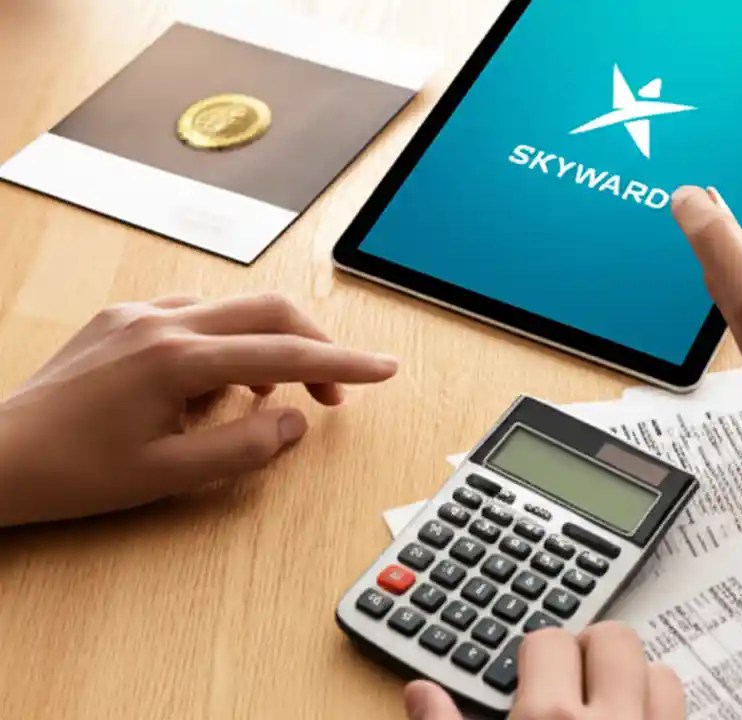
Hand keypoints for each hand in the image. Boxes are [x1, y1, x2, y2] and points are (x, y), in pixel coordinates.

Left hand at [0, 294, 397, 525]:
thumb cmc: (73, 473)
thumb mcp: (168, 477)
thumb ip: (244, 447)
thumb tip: (293, 423)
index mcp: (177, 361)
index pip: (285, 351)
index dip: (344, 363)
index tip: (384, 369)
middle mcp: (161, 324)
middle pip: (269, 310)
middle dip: (314, 345)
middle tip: (332, 392)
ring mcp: (138, 316)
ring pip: (233, 309)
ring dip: (267, 345)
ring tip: (265, 397)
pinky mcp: (120, 319)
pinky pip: (195, 314)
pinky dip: (225, 340)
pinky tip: (215, 379)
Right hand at [403, 623, 684, 719]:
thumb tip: (420, 691)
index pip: (550, 640)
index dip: (536, 655)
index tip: (530, 677)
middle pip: (615, 639)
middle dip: (591, 651)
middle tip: (569, 682)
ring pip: (661, 674)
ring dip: (635, 681)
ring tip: (605, 706)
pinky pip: (682, 714)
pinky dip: (660, 713)